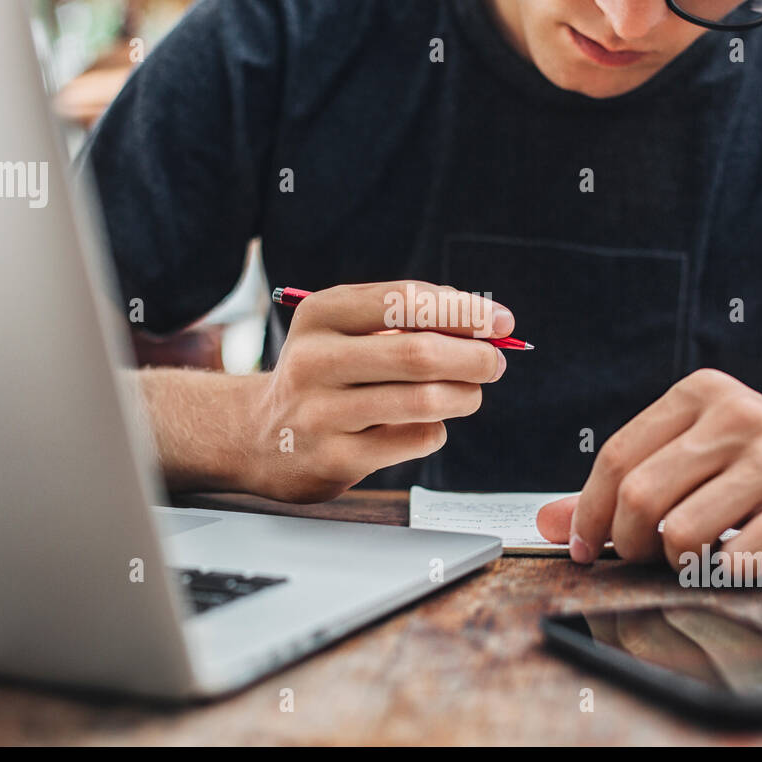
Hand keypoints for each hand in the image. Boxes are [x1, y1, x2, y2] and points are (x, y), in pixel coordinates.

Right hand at [248, 281, 513, 501]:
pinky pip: (415, 440)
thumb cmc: (325, 373)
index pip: (405, 301)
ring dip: (465, 396)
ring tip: (470, 394)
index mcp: (321, 314)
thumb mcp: (345, 329)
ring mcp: (321, 414)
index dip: (464, 310)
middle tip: (495, 362)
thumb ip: (407, 317)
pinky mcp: (335, 459)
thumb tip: (485, 322)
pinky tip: (425, 425)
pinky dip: (436, 429)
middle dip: (473, 357)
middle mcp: (314, 360)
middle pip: (418, 354)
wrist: (258, 437)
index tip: (502, 321)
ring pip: (423, 401)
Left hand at [535, 368, 761, 564]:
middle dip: (630, 543)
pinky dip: (728, 572)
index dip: (590, 511)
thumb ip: (624, 488)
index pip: (616, 456)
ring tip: (700, 557)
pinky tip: (740, 562)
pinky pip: (737, 555)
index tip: (586, 547)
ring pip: (681, 530)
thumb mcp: (696, 462)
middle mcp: (736, 414)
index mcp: (701, 394)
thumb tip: (551, 522)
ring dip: (680, 561)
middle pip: (640, 495)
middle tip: (643, 559)